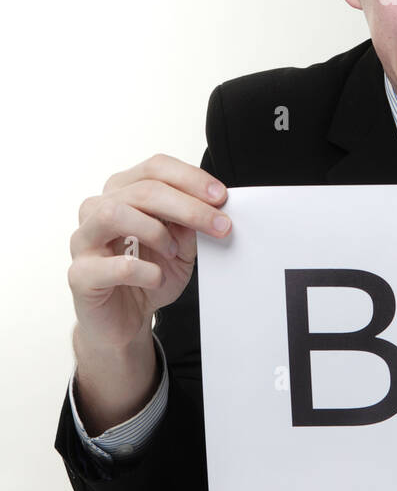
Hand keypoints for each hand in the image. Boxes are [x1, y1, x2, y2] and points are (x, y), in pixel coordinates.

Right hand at [68, 153, 231, 352]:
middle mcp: (98, 209)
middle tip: (219, 224)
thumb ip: (188, 225)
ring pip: (113, 213)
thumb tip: (209, 206)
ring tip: (172, 252)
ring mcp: (84, 240)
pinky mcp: (80, 274)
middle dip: (187, 206)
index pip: (155, 168)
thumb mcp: (180, 247)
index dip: (190, 178)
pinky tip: (156, 277)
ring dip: (155, 230)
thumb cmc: (148, 277)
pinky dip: (143, 271)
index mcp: (123, 192)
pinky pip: (112, 265)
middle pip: (142, 189)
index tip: (220, 196)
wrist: (124, 321)